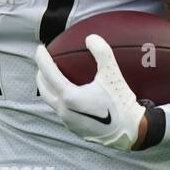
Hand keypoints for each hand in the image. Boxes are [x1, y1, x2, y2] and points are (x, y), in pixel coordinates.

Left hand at [35, 34, 147, 150]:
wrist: (129, 130)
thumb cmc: (121, 102)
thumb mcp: (113, 74)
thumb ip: (102, 53)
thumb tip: (90, 38)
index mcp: (70, 96)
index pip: (48, 73)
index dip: (42, 58)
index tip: (40, 48)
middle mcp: (64, 110)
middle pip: (44, 89)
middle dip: (40, 73)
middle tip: (43, 63)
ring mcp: (68, 121)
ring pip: (52, 101)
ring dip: (49, 87)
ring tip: (54, 77)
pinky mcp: (74, 128)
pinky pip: (62, 110)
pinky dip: (60, 98)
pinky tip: (70, 94)